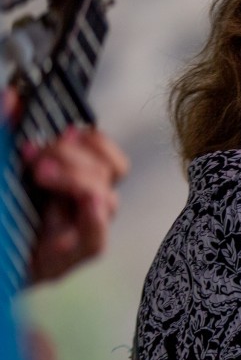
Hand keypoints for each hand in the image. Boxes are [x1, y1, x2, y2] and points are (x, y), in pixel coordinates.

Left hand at [6, 89, 128, 282]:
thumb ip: (3, 134)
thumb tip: (12, 97)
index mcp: (63, 180)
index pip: (103, 154)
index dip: (93, 139)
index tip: (64, 130)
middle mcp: (74, 205)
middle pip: (110, 172)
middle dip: (76, 157)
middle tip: (36, 155)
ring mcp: (70, 236)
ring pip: (106, 201)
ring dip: (78, 180)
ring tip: (41, 174)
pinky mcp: (62, 263)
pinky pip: (94, 242)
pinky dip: (92, 222)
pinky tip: (84, 204)